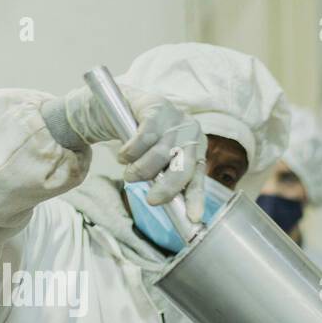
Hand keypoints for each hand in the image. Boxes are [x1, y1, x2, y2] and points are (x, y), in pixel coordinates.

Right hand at [60, 85, 207, 220]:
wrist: (129, 104)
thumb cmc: (148, 139)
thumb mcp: (161, 160)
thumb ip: (166, 177)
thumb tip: (163, 203)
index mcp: (197, 150)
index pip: (198, 178)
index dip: (196, 198)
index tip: (194, 217)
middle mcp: (192, 134)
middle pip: (182, 168)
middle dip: (166, 188)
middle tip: (151, 200)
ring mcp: (176, 120)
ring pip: (160, 155)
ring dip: (140, 170)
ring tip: (130, 174)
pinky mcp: (157, 108)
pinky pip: (143, 138)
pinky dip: (130, 152)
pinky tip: (123, 155)